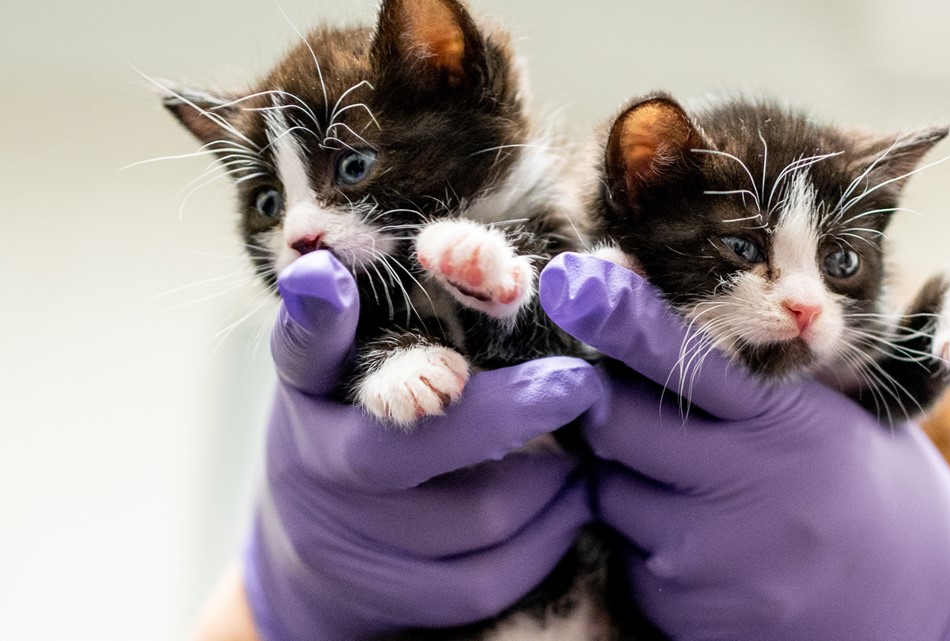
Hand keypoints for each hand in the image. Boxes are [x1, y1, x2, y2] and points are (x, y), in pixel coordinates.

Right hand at [245, 251, 594, 640]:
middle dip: (502, 414)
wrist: (328, 549)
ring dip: (552, 479)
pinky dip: (549, 537)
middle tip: (579, 383)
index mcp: (311, 386)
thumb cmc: (383, 419)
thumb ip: (445, 313)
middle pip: (398, 450)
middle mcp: (316, 459)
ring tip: (584, 447)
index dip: (314, 317)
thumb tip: (598, 266)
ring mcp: (346, 539)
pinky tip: (571, 502)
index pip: (303, 347)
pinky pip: (491, 577)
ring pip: (475, 516)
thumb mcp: (385, 357)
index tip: (325, 278)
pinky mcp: (388, 598)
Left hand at [540, 253, 949, 640]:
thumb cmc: (865, 489)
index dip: (622, 319)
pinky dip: (644, 541)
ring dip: (625, 480)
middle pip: (615, 423)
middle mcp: (751, 489)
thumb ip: (752, 375)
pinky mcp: (692, 614)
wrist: (922, 610)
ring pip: (608, 492)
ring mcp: (717, 559)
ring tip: (693, 488)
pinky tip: (704, 545)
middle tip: (630, 405)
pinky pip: (625, 555)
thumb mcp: (833, 417)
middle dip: (606, 406)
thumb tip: (649, 306)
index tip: (574, 282)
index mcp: (790, 423)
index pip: (688, 359)